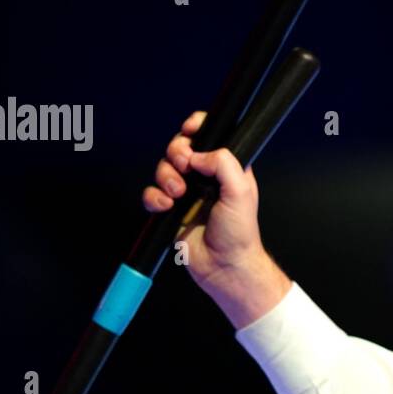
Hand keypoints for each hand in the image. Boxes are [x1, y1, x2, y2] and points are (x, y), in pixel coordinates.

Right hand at [143, 111, 290, 326]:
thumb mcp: (240, 192)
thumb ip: (224, 163)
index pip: (208, 135)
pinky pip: (152, 193)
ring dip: (166, 176)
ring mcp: (186, 192)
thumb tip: (199, 153)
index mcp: (226, 168)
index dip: (196, 126)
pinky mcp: (170, 209)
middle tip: (184, 166)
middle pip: (180, 147)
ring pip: (163, 168)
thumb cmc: (239, 233)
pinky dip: (155, 197)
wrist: (224, 266)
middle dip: (177, 151)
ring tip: (178, 193)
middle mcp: (205, 177)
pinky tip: (167, 206)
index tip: (190, 128)